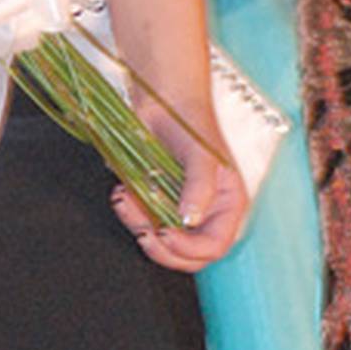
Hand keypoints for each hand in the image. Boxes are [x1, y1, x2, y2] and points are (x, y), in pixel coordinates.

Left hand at [111, 125, 247, 272]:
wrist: (163, 96)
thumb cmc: (191, 120)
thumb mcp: (202, 153)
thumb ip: (200, 187)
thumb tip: (190, 219)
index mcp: (227, 204)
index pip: (214, 245)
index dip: (190, 248)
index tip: (167, 234)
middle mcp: (206, 210)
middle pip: (188, 253)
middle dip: (162, 248)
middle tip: (143, 232)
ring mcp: (180, 205)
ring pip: (162, 238)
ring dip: (140, 225)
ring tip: (125, 201)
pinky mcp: (158, 197)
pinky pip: (145, 218)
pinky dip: (131, 212)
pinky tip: (122, 193)